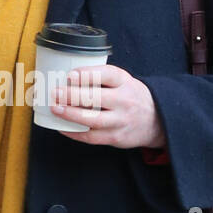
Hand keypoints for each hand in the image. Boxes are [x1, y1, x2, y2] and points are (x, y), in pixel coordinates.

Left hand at [48, 64, 164, 147]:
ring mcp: (121, 120)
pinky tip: (62, 127)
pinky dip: (74, 133)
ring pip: (93, 119)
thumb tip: (67, 78)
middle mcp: (124, 100)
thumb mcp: (124, 81)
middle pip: (96, 97)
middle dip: (72, 95)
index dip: (87, 74)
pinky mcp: (116, 137)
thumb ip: (102, 79)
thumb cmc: (132, 97)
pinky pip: (92, 136)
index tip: (70, 75)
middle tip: (55, 92)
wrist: (157, 120)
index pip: (107, 75)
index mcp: (125, 82)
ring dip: (71, 114)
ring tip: (56, 108)